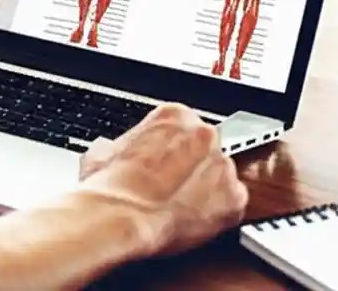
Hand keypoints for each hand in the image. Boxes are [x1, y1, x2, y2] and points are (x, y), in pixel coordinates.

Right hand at [79, 104, 247, 255]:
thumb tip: (110, 151)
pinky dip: (218, 214)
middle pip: (206, 150)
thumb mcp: (103, 151)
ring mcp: (223, 165)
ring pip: (221, 176)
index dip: (172, 152)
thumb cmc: (111, 187)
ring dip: (206, 190)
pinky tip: (194, 221)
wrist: (121, 216)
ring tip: (179, 208)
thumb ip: (121, 145)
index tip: (164, 166)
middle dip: (191, 168)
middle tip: (171, 188)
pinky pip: (233, 204)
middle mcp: (204, 134)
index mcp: (175, 115)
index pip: (183, 129)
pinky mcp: (234, 198)